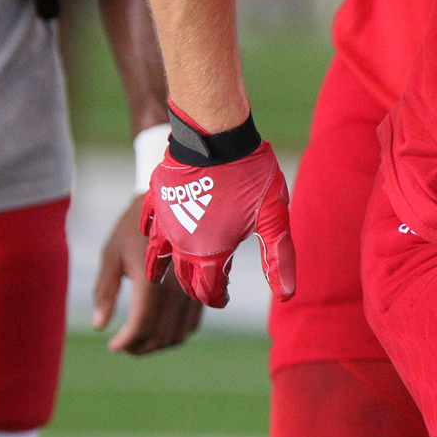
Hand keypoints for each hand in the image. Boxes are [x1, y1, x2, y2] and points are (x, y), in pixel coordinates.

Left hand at [95, 195, 204, 351]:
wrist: (176, 197)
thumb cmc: (137, 223)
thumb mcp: (112, 252)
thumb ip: (105, 291)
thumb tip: (99, 326)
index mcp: (151, 282)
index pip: (140, 328)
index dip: (125, 343)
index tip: (112, 345)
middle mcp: (177, 289)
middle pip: (161, 336)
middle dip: (139, 348)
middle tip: (123, 345)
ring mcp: (193, 289)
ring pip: (180, 333)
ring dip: (159, 344)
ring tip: (140, 339)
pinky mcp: (204, 285)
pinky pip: (193, 322)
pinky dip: (176, 332)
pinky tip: (161, 326)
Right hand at [140, 141, 296, 308]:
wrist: (218, 137)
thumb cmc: (250, 175)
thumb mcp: (273, 217)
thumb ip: (278, 257)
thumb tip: (288, 295)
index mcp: (210, 252)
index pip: (209, 290)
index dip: (217, 298)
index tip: (223, 299)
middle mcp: (182, 242)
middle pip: (184, 277)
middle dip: (194, 287)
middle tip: (202, 290)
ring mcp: (166, 220)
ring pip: (159, 254)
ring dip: (163, 269)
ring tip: (162, 277)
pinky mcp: (157, 198)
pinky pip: (148, 223)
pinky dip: (150, 234)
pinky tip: (151, 235)